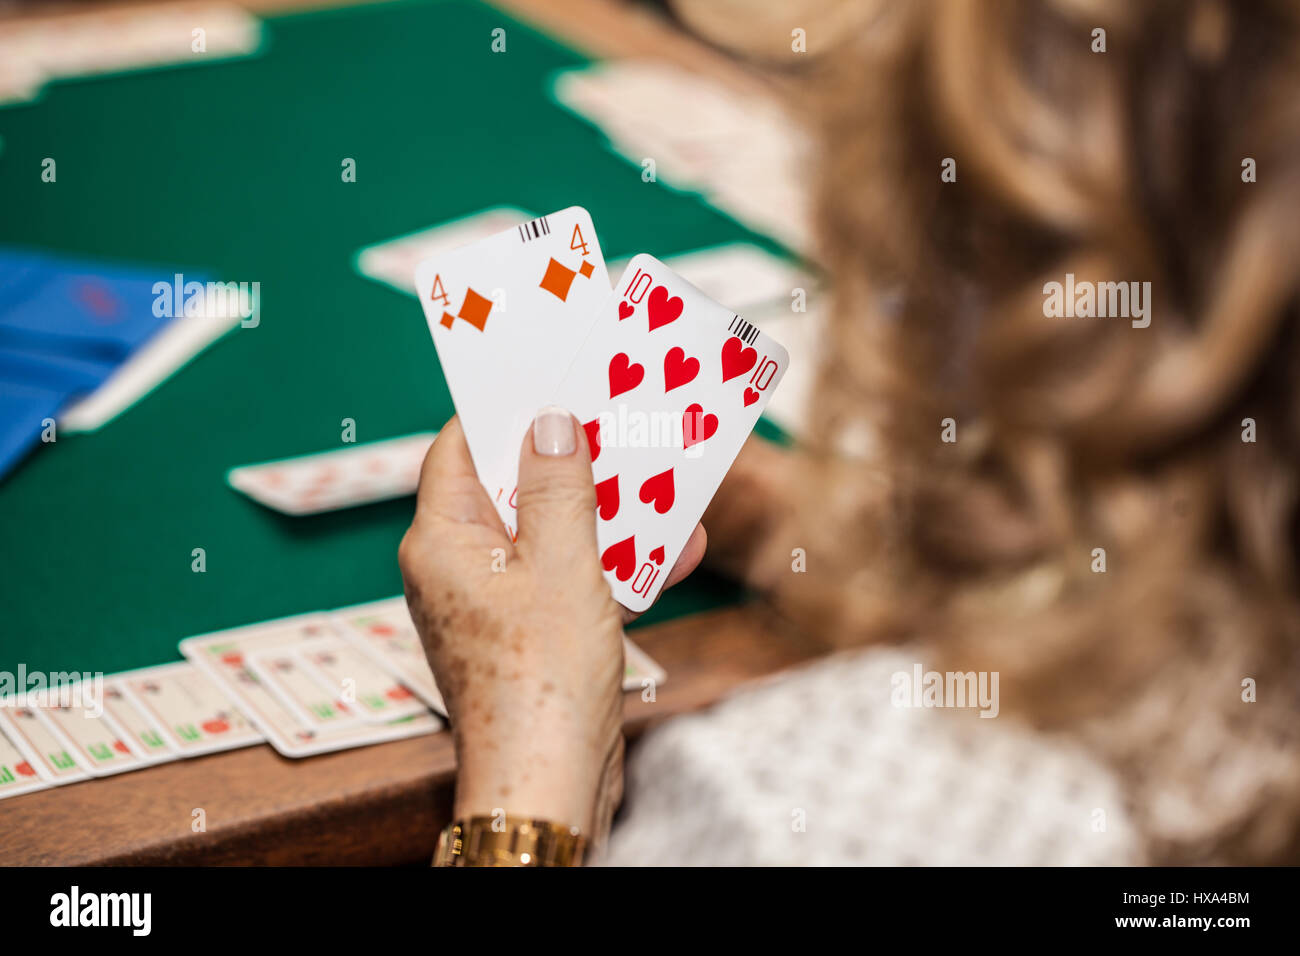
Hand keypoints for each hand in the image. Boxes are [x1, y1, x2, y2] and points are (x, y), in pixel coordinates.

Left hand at [398, 409, 704, 840]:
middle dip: (572, 458)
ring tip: (661, 479)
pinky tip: (671, 549)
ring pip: (549, 530)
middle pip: (511, 486)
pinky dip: (612, 560)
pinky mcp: (529, 629)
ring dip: (606, 510)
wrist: (551, 783)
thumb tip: (550, 424)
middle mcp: (458, 567)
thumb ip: (557, 488)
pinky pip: (568, 573)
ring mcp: (493, 600)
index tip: (553, 379)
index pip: (461, 448)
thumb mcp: (561, 565)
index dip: (506, 410)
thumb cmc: (541, 682)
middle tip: (619, 419)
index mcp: (442, 542)